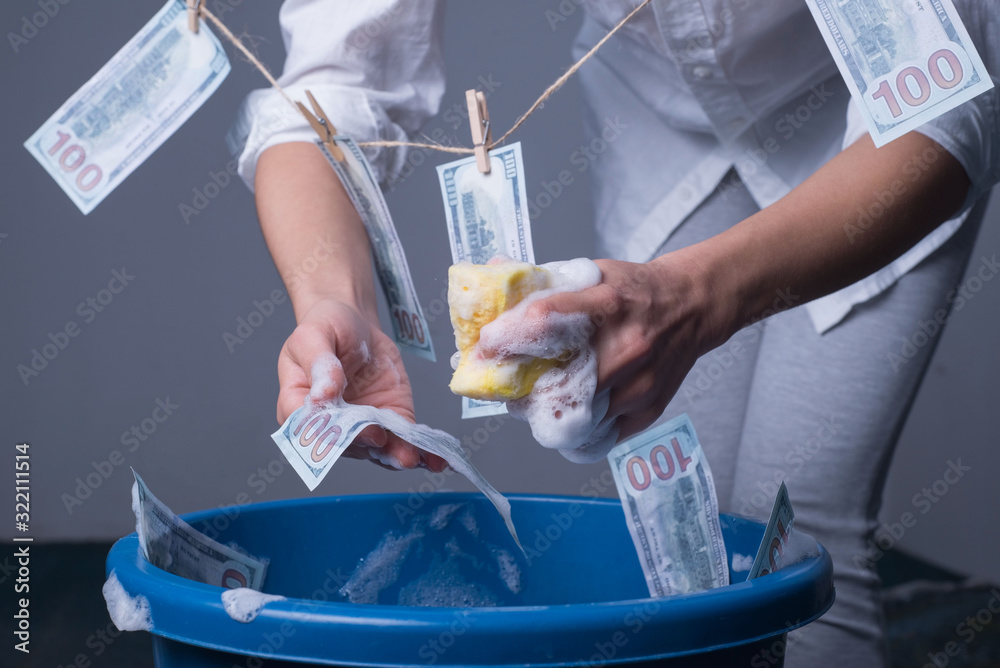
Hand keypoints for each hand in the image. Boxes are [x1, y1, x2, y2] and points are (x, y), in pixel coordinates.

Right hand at [276, 299, 446, 470]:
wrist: (355, 323)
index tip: (346, 424)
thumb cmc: (326, 327)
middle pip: (346, 443)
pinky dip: (420, 451)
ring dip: (395, 456)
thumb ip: (318, 363)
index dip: (328, 431)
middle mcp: (329, 426)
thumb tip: (322, 395)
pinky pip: (403, 441)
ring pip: (377, 449)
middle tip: (382, 439)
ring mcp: (362, 427)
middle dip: (366, 444)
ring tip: (411, 457)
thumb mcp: (313, 335)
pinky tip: (436, 460)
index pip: (310, 427)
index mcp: (299, 406)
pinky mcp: (390, 422)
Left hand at [496, 256, 717, 440]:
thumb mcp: (593, 271)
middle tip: (507, 387)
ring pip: (576, 419)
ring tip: (535, 405)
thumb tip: (493, 273)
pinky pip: (599, 440)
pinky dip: (574, 436)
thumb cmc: (636, 290)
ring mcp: (638, 383)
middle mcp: (626, 345)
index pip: (546, 320)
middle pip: (558, 383)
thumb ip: (545, 281)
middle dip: (520, 391)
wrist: (693, 306)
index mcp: (607, 301)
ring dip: (545, 417)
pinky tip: (564, 420)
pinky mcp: (647, 410)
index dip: (508, 337)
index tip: (485, 347)